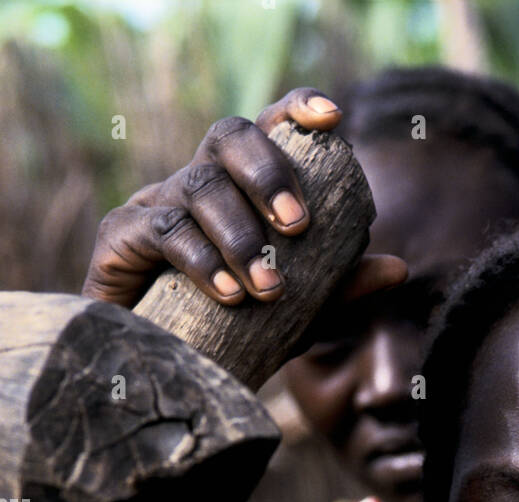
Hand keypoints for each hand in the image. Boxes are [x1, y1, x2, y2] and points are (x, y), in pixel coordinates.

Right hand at [83, 88, 404, 310]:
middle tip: (299, 226)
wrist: (157, 374)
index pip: (264, 127)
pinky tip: (230, 294)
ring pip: (200, 187)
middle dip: (268, 174)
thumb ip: (338, 288)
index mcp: (236, 186)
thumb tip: (399, 268)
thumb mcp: (292, 312)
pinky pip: (165, 232)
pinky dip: (202, 261)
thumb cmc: (225, 331)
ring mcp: (154, 205)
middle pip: (228, 137)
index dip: (295, 109)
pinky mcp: (120, 239)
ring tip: (269, 288)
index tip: (334, 120)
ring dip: (241, 236)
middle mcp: (195, 183)